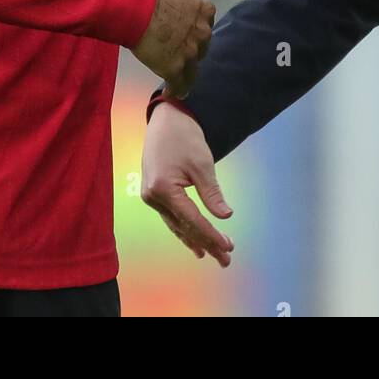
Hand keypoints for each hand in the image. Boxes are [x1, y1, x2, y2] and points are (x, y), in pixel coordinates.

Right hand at [131, 0, 214, 98]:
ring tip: (180, 85)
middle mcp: (203, 32)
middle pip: (201, 49)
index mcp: (205, 10)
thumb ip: (183, 11)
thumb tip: (175, 21)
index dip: (195, 35)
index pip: (206, 26)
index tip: (188, 40)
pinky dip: (174, 90)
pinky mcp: (175, 68)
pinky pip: (179, 84)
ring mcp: (190, 52)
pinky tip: (169, 92)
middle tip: (179, 57)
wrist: (136, 8)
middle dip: (191, 52)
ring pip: (192, 71)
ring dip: (185, 77)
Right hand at [141, 102, 234, 265]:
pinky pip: (170, 217)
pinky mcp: (153, 193)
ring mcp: (150, 196)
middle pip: (183, 226)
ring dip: (195, 239)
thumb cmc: (185, 137)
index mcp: (164, 189)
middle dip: (206, 243)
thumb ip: (212, 193)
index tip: (228, 247)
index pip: (192, 219)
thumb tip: (225, 216)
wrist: (166, 119)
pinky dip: (183, 228)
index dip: (211, 235)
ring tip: (212, 255)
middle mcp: (153, 196)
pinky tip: (193, 241)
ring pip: (176, 224)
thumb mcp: (202, 164)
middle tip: (226, 259)